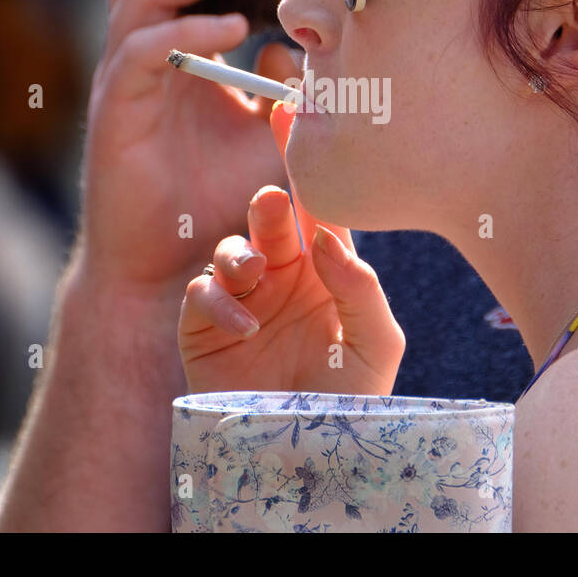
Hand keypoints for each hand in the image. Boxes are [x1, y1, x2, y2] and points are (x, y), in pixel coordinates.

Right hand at [76, 0, 291, 302]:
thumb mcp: (266, 133)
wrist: (174, 265)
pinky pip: (144, 51)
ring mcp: (125, 75)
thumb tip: (295, 46)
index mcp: (171, 42)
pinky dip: (185, 31)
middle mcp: (141, 47)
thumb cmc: (218, 199)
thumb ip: (282, 89)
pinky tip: (233, 28)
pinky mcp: (118, 109)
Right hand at [178, 102, 404, 394]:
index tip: (298, 116)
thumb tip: (326, 239)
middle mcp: (283, 275)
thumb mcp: (376, 343)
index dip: (308, 166)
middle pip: (271, 221)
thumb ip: (359, 287)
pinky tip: (246, 328)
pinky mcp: (206, 328)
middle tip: (274, 204)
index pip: (318, 208)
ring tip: (257, 274)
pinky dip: (218, 303)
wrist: (309, 460)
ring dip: (240, 254)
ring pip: (230, 249)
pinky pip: (201, 295)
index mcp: (326, 268)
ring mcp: (242, 299)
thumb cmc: (351, 400)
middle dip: (270, 208)